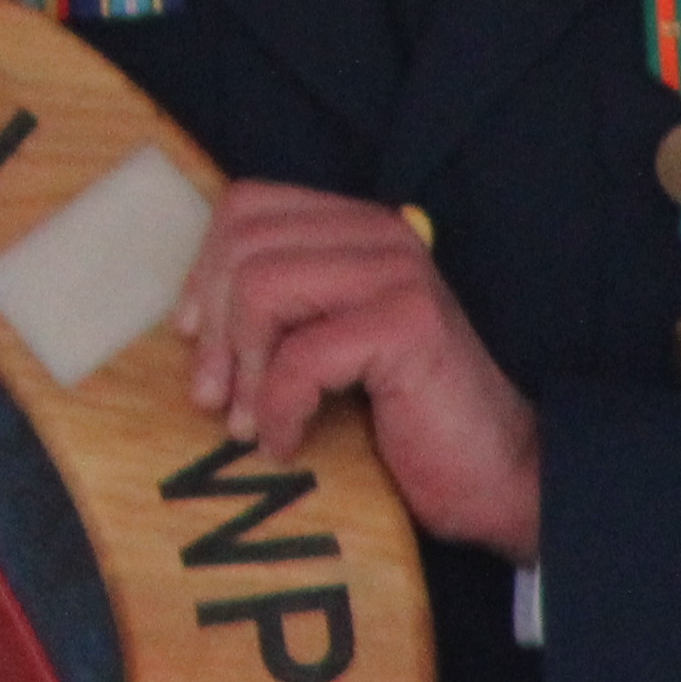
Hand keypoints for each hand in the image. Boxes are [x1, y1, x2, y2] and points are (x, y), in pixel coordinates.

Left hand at [170, 180, 543, 559]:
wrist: (496, 474)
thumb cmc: (402, 418)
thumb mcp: (326, 344)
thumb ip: (276, 309)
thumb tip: (184, 318)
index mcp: (357, 227)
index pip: (247, 207)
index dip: (205, 271)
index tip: (191, 335)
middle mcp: (381, 234)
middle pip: (245, 245)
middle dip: (214, 328)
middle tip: (214, 398)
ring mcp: (398, 273)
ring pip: (262, 288)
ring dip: (242, 369)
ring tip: (248, 424)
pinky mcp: (408, 325)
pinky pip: (300, 356)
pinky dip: (280, 409)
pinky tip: (287, 443)